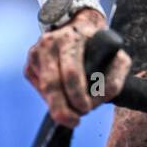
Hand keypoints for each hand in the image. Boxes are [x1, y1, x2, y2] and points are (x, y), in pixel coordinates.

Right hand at [22, 8, 129, 127]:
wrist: (75, 25)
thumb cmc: (98, 44)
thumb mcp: (116, 53)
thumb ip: (117, 74)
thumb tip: (103, 96)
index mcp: (72, 38)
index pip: (71, 72)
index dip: (78, 95)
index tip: (88, 109)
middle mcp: (49, 43)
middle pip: (51, 84)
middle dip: (63, 108)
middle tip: (76, 121)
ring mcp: (36, 53)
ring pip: (43, 88)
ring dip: (57, 106)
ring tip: (72, 115)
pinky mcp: (29, 65)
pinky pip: (39, 89)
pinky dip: (51, 99)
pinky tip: (64, 99)